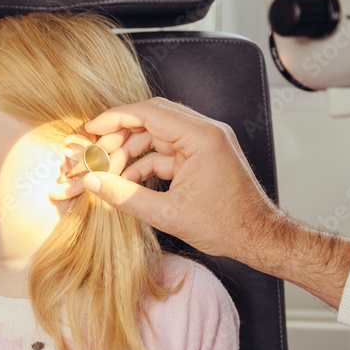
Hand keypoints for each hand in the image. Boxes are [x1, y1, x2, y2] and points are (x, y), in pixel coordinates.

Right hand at [81, 98, 282, 260]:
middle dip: (120, 134)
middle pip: (151, 118)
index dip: (115, 118)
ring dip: (130, 151)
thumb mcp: (167, 214)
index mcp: (202, 137)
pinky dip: (145, 163)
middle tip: (96, 153)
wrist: (258, 237)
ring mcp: (204, 143)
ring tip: (109, 171)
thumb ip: (125, 196)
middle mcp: (205, 132)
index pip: (149, 112)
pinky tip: (127, 181)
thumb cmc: (226, 225)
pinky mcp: (202, 156)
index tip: (91, 128)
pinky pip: (166, 151)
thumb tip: (92, 182)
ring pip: (156, 135)